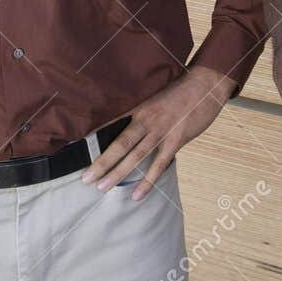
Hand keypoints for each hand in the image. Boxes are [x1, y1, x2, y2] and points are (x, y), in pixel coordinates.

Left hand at [82, 66, 233, 200]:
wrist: (205, 85)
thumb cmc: (181, 93)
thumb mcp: (157, 99)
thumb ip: (143, 114)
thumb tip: (129, 129)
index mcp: (139, 108)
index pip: (112, 124)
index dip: (94, 137)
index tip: (76, 150)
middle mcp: (147, 119)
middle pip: (120, 144)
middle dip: (101, 162)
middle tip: (85, 179)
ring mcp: (162, 130)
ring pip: (135, 156)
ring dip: (117, 173)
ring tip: (101, 187)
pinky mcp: (176, 140)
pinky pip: (159, 165)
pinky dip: (147, 181)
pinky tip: (136, 195)